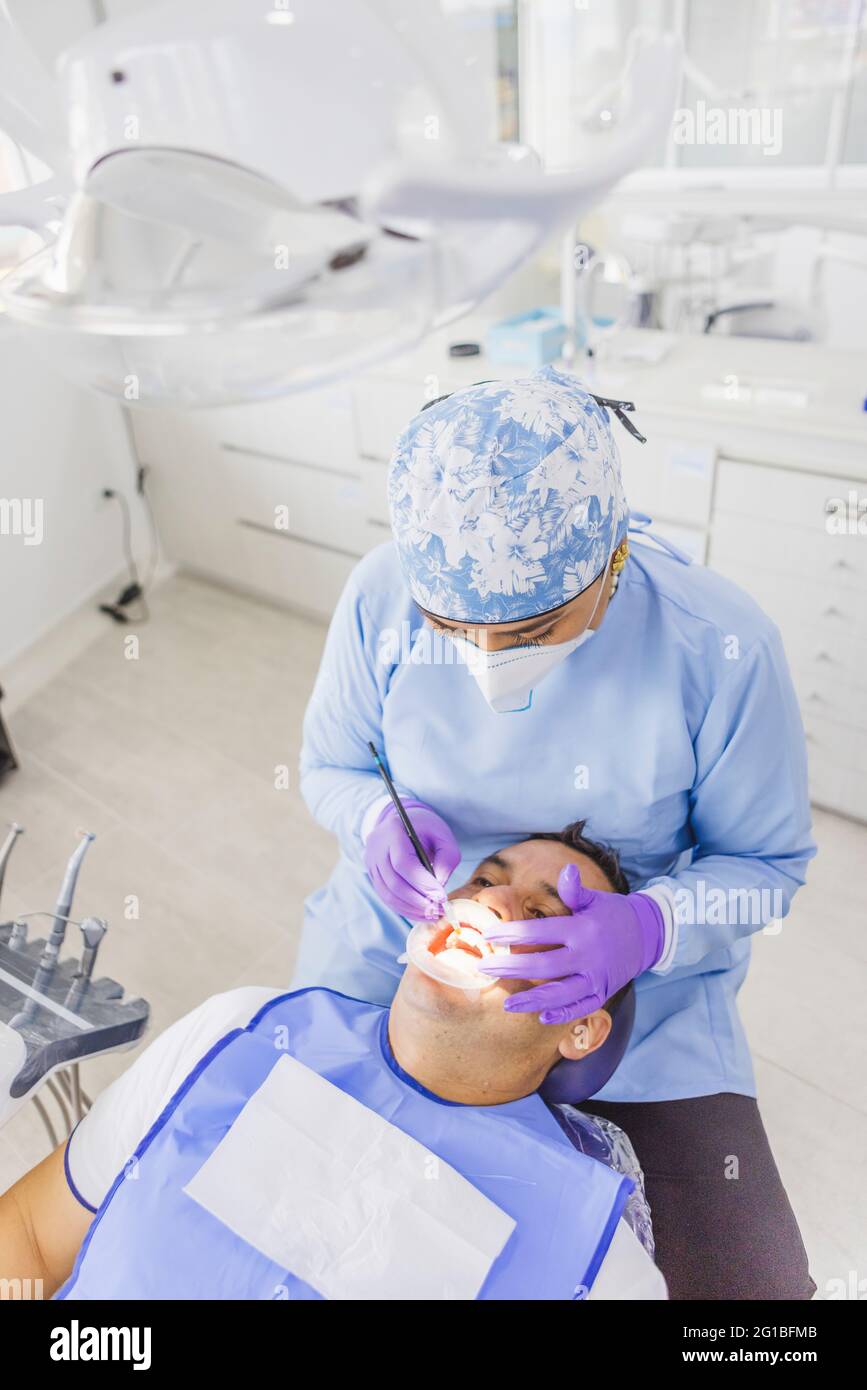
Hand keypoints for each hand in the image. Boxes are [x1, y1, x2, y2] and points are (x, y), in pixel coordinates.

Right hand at [364, 801, 460, 921]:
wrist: (405, 822)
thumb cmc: (427, 829)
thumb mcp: (444, 838)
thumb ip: (446, 861)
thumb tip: (438, 889)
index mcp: (393, 830)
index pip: (403, 863)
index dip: (422, 884)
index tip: (441, 897)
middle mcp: (376, 846)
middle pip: (394, 882)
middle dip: (418, 901)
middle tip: (439, 911)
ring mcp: (371, 861)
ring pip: (387, 893)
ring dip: (411, 909)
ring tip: (433, 915)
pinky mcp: (372, 874)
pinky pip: (385, 896)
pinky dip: (403, 908)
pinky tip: (420, 913)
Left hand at [476, 862, 663, 1023]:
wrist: (648, 935)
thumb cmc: (613, 913)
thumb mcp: (595, 898)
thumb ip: (575, 890)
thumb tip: (566, 869)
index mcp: (581, 929)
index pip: (540, 932)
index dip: (513, 933)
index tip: (488, 934)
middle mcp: (588, 956)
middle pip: (544, 965)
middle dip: (512, 968)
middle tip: (485, 968)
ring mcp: (596, 978)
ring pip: (560, 994)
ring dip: (532, 1000)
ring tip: (507, 1004)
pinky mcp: (603, 993)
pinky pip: (581, 1008)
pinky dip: (562, 1014)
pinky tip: (541, 1016)